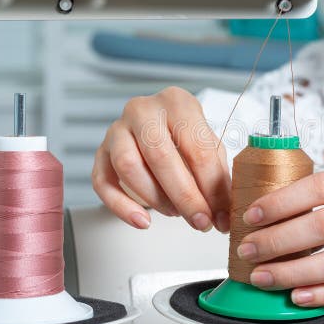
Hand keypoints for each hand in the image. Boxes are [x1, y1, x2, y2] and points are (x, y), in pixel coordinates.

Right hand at [92, 86, 230, 232]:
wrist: (159, 124)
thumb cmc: (186, 136)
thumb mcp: (209, 147)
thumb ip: (216, 176)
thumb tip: (222, 214)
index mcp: (177, 103)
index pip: (196, 147)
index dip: (211, 187)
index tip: (219, 214)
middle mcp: (143, 110)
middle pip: (160, 156)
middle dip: (184, 196)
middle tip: (199, 221)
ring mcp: (117, 129)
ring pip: (128, 167)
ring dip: (155, 199)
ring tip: (175, 212)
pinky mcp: (101, 151)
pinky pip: (102, 182)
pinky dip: (121, 207)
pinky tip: (142, 221)